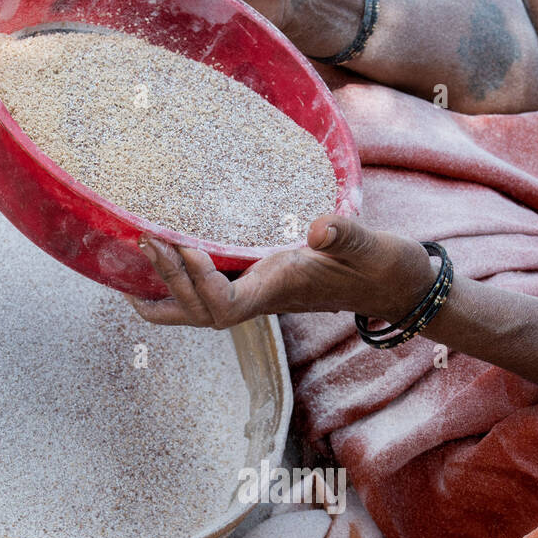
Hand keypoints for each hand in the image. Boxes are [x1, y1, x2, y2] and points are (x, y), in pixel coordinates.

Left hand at [131, 216, 435, 327]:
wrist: (398, 286)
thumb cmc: (385, 267)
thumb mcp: (370, 245)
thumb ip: (345, 234)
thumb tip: (318, 224)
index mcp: (280, 291)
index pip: (226, 306)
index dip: (200, 284)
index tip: (186, 243)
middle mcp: (262, 298)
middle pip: (200, 312)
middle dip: (168, 282)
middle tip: (144, 238)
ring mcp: (259, 293)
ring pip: (199, 310)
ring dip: (165, 286)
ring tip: (138, 249)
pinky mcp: (260, 283)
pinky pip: (209, 295)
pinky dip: (179, 285)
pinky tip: (160, 263)